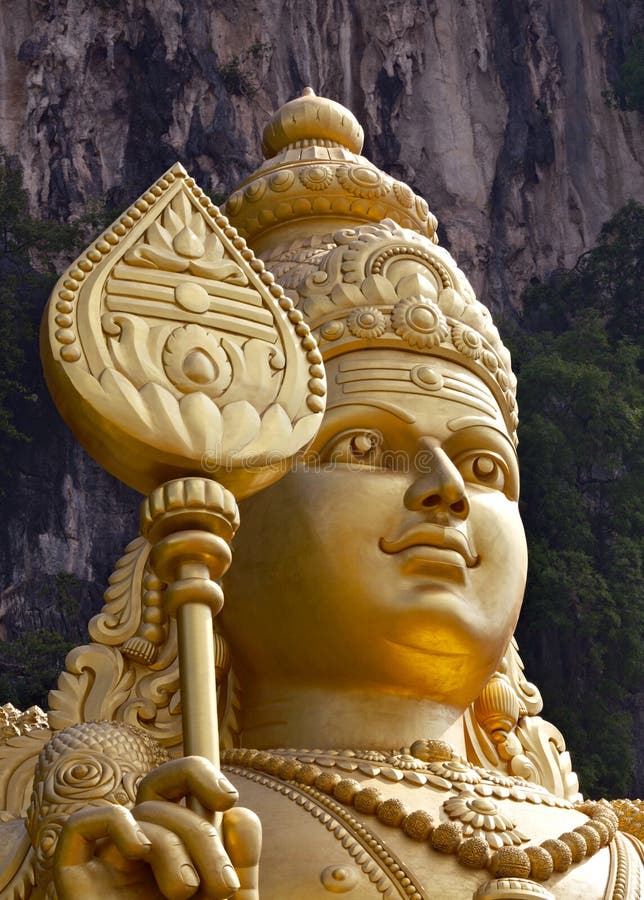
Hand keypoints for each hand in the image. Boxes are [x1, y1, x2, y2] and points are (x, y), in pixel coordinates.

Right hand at [53, 756, 260, 899]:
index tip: (227, 800)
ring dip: (174, 843)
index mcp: (177, 846)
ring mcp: (109, 866)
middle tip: (221, 885)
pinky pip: (82, 825)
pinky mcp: (76, 883)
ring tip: (189, 893)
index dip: (199, 773)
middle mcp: (141, 851)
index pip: (177, 781)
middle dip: (200, 830)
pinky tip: (140, 851)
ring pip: (139, 815)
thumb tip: (236, 812)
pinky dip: (116, 823)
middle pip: (162, 796)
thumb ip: (242, 859)